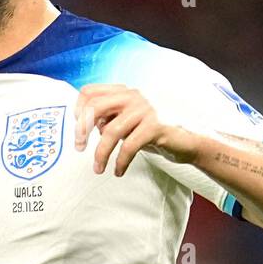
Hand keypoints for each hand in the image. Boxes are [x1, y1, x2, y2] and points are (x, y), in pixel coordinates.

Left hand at [74, 84, 199, 175]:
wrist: (185, 141)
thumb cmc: (151, 132)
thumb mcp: (127, 123)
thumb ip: (108, 119)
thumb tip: (85, 128)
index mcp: (123, 92)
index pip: (89, 92)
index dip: (78, 111)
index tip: (78, 131)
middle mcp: (132, 96)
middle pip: (95, 107)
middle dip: (82, 130)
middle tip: (80, 148)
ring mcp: (145, 109)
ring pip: (111, 131)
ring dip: (101, 154)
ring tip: (98, 169)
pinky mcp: (155, 126)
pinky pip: (129, 146)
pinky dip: (120, 161)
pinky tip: (118, 171)